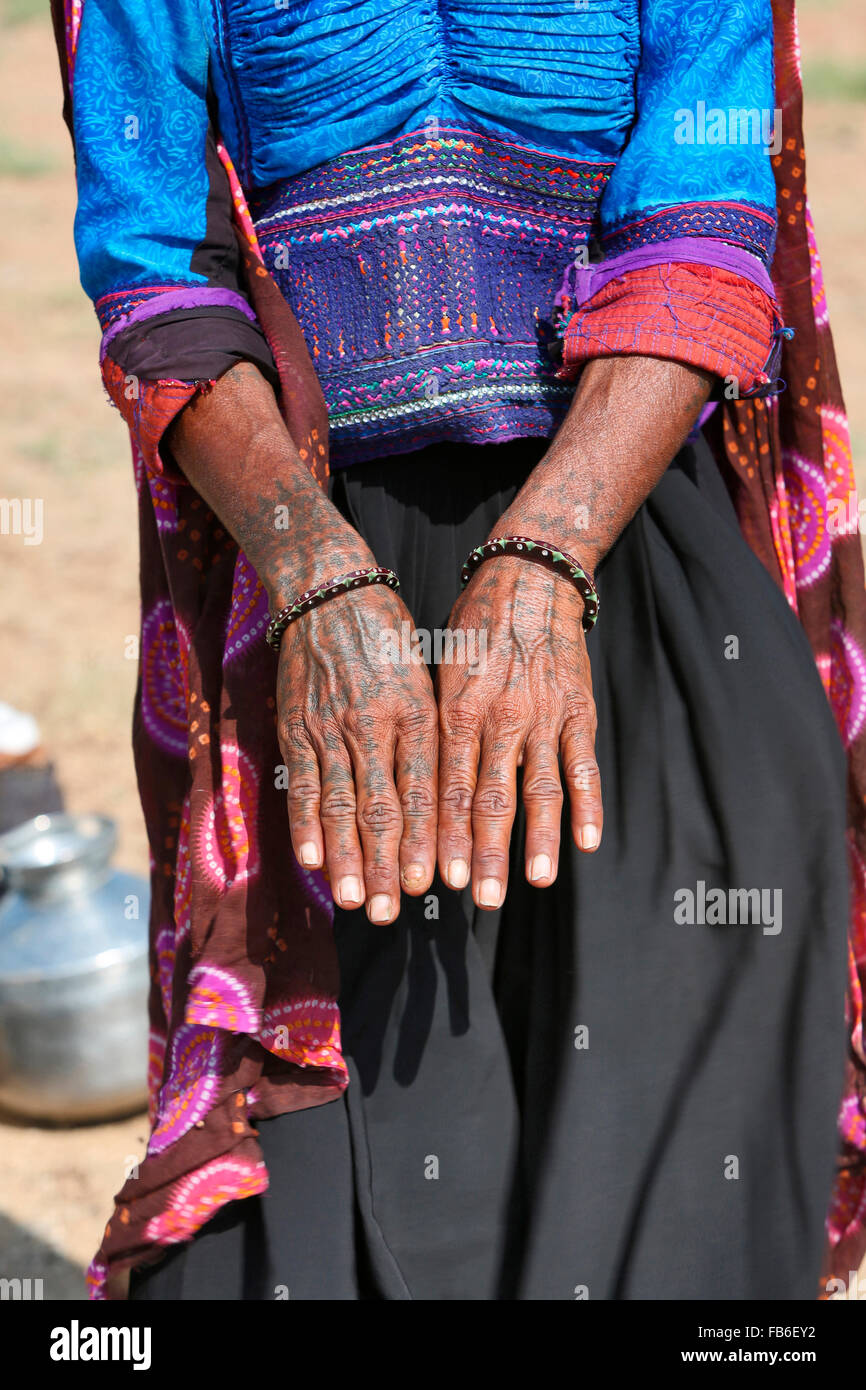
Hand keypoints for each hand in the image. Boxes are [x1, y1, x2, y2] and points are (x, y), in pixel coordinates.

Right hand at [277, 583, 437, 922]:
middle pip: (384, 808)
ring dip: (348, 858)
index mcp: (418, 712)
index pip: (426, 789)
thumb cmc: (390, 639)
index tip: (437, 884)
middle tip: (394, 911)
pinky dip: (305, 824)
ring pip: (341, 804)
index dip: (430, 840)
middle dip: (389, 865)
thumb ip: (435, 736)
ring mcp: (331, 727)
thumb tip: (452, 796)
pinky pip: (301, 783)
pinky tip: (312, 860)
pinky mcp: (297, 726)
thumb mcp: (427, 679)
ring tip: (356, 900)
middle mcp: (375, 723)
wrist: (330, 592)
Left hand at [436, 556, 601, 908]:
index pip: (447, 789)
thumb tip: (414, 789)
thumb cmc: (473, 629)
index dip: (443, 837)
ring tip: (537, 882)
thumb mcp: (438, 673)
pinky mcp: (579, 712)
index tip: (437, 879)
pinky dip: (588, 805)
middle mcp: (500, 719)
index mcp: (457, 712)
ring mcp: (544, 717)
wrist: (528, 580)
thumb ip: (434, 730)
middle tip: (481, 899)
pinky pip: (584, 766)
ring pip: (540, 790)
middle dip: (485, 854)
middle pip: (490, 799)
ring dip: (539, 840)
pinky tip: (587, 842)